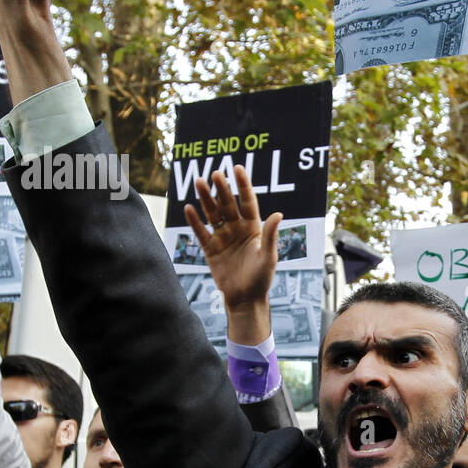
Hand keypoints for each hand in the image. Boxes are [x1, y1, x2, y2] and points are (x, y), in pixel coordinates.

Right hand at [184, 165, 282, 312]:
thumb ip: (270, 235)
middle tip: (215, 174)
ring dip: (206, 199)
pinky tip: (188, 208)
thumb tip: (279, 214)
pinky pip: (200, 232)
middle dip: (222, 189)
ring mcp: (223, 238)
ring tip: (199, 182)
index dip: (243, 185)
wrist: (245, 299)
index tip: (238, 168)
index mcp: (254, 228)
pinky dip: (194, 221)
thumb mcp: (269, 256)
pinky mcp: (210, 249)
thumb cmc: (261, 279)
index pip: (248, 201)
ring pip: (213, 214)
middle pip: (228, 204)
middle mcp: (237, 229)